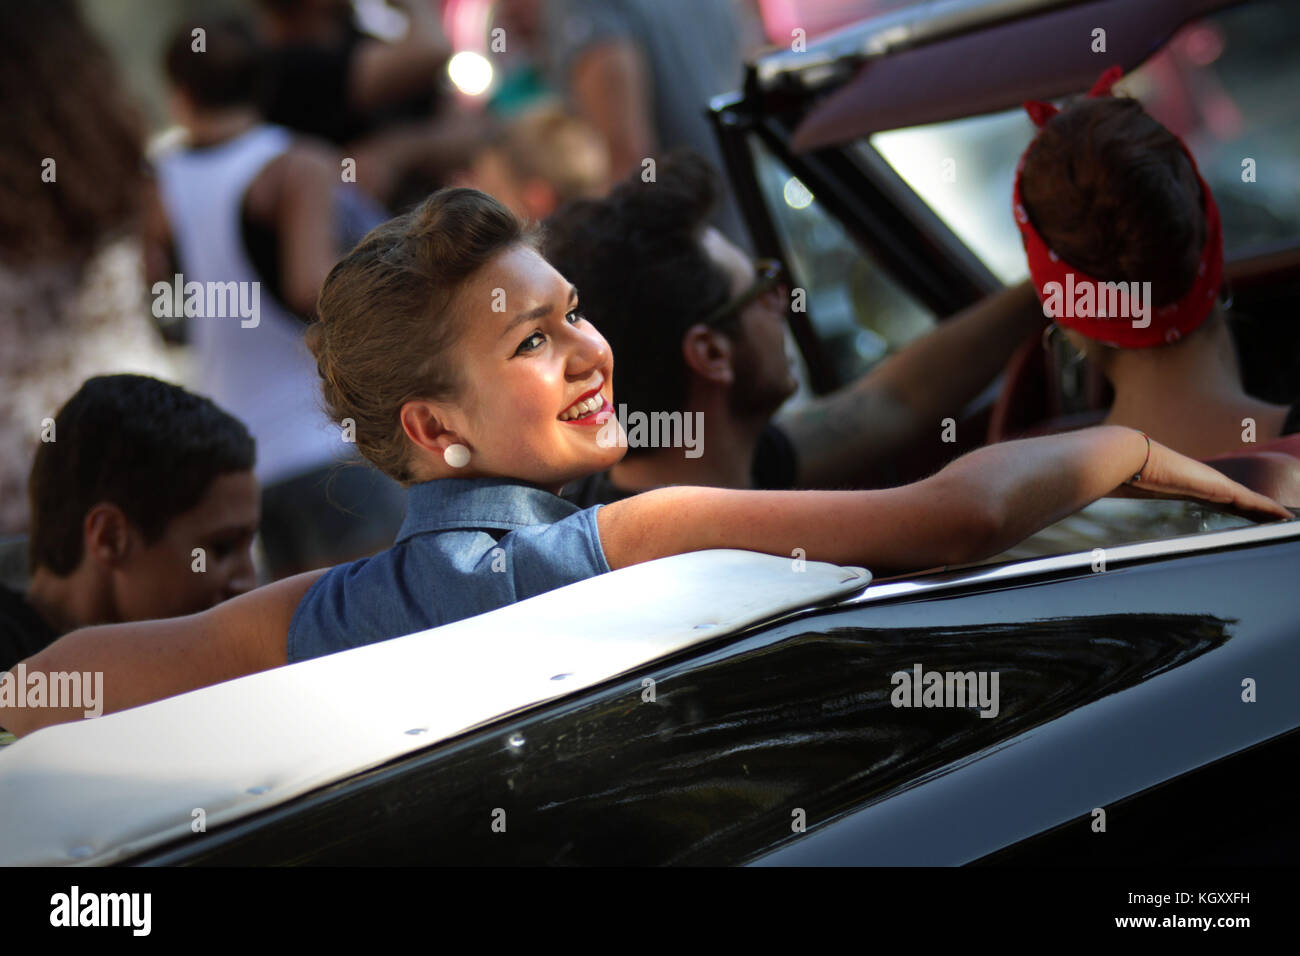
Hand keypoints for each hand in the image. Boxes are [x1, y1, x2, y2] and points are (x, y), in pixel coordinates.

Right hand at [1117, 435, 1292, 520]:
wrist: (1126, 457)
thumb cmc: (1117, 474)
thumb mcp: (1123, 490)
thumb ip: (1121, 493)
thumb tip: (1097, 501)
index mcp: (1184, 486)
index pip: (1214, 497)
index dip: (1231, 506)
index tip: (1243, 514)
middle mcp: (1202, 483)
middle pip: (1237, 500)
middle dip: (1255, 510)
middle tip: (1272, 520)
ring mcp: (1213, 484)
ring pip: (1250, 501)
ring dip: (1267, 512)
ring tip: (1284, 520)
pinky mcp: (1221, 489)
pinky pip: (1254, 502)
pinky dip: (1270, 510)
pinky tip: (1284, 518)